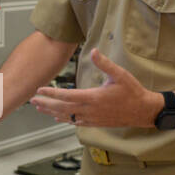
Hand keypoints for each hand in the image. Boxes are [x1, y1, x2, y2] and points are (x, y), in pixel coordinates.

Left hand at [30, 48, 157, 127]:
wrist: (142, 111)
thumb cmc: (132, 92)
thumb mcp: (120, 74)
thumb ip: (105, 63)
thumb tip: (93, 51)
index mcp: (93, 98)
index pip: (67, 96)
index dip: (52, 93)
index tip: (39, 90)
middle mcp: (90, 110)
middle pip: (62, 108)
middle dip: (46, 104)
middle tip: (31, 100)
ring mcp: (91, 118)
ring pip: (66, 116)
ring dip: (51, 112)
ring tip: (38, 108)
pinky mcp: (94, 123)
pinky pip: (74, 122)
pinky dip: (63, 119)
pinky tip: (56, 117)